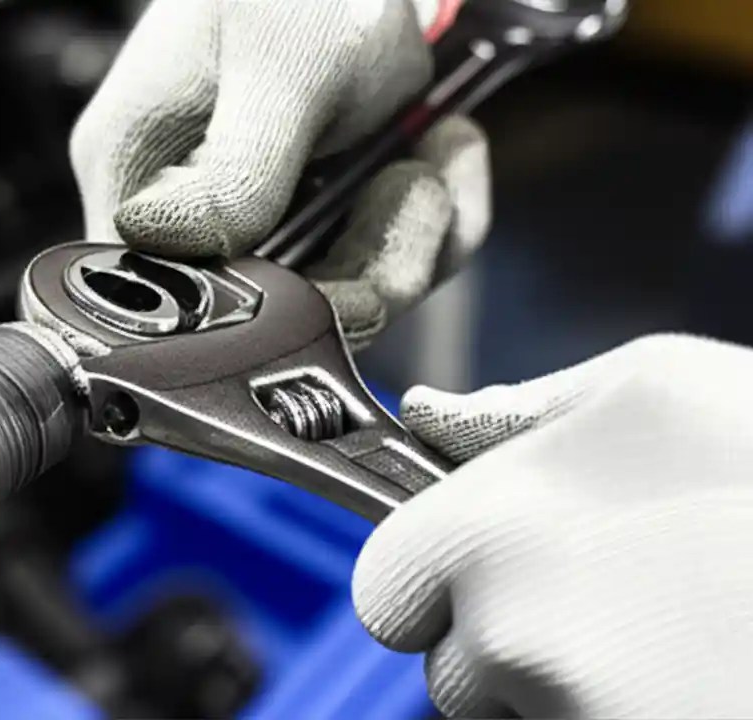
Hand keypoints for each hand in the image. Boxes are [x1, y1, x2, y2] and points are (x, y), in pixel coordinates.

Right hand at [70, 0, 489, 346]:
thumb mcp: (280, 68)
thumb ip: (237, 171)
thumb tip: (177, 246)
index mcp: (134, 176)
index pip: (179, 304)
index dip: (271, 312)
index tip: (351, 268)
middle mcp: (181, 210)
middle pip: (270, 311)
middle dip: (369, 265)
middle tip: (417, 184)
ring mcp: (247, 212)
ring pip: (335, 289)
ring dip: (413, 233)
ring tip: (436, 154)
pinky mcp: (305, 206)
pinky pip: (372, 254)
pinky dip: (427, 217)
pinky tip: (439, 150)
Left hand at [353, 334, 752, 717]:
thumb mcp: (656, 389)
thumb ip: (518, 412)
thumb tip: (430, 416)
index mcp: (497, 531)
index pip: (384, 587)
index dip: (427, 580)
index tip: (480, 565)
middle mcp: (516, 639)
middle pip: (449, 668)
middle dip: (497, 644)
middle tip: (606, 598)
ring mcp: (578, 713)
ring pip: (522, 714)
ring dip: (569, 684)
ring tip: (676, 626)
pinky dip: (620, 711)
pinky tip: (695, 668)